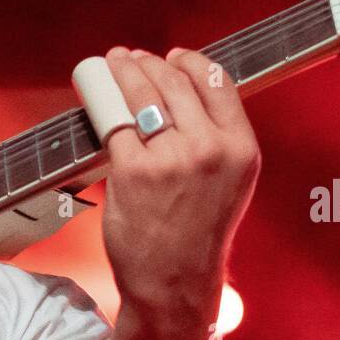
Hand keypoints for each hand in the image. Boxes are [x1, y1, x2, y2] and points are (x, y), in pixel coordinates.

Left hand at [75, 47, 260, 324]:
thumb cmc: (197, 236)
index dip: (190, 62)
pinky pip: (114, 124)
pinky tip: (99, 97)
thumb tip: (181, 101)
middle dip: (149, 64)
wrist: (173, 282)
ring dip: (124, 73)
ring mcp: (169, 158)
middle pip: (174, 83)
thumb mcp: (229, 183)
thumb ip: (215, 142)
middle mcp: (209, 149)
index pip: (217, 82)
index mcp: (240, 149)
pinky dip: (104, 105)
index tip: (173, 56)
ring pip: (142, 96)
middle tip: (131, 59)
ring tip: (114, 64)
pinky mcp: (132, 170)